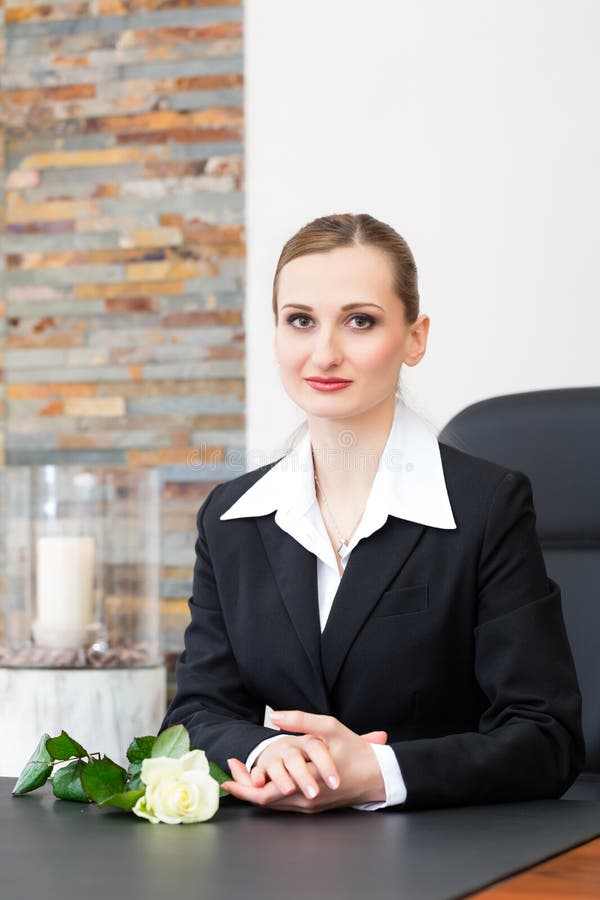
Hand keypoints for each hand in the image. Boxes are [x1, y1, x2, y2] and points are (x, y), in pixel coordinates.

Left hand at [221, 711, 387, 812]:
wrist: (378, 776)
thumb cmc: (355, 752)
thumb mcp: (330, 728)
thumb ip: (301, 721)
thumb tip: (275, 715)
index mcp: (307, 780)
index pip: (266, 791)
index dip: (244, 785)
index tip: (228, 773)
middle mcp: (306, 798)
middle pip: (264, 802)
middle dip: (243, 790)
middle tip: (228, 776)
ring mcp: (309, 805)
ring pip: (273, 804)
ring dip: (254, 791)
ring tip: (240, 776)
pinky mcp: (313, 806)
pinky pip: (284, 804)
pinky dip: (269, 794)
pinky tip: (262, 781)